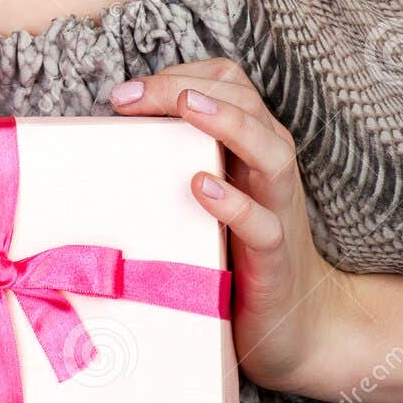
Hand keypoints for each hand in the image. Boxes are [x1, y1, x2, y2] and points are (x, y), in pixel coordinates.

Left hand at [109, 58, 358, 395]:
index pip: (231, 84)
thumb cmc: (235, 252)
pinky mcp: (274, 259)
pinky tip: (201, 187)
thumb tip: (109, 140)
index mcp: (252, 147)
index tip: (128, 93)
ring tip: (187, 107)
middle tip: (133, 96)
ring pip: (271, 152)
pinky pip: (263, 225)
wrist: (293, 328)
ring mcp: (278, 211)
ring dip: (228, 122)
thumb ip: (173, 164)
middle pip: (247, 104)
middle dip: (187, 88)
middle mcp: (270, 169)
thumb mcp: (206, 197)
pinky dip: (234, 203)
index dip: (182, 74)